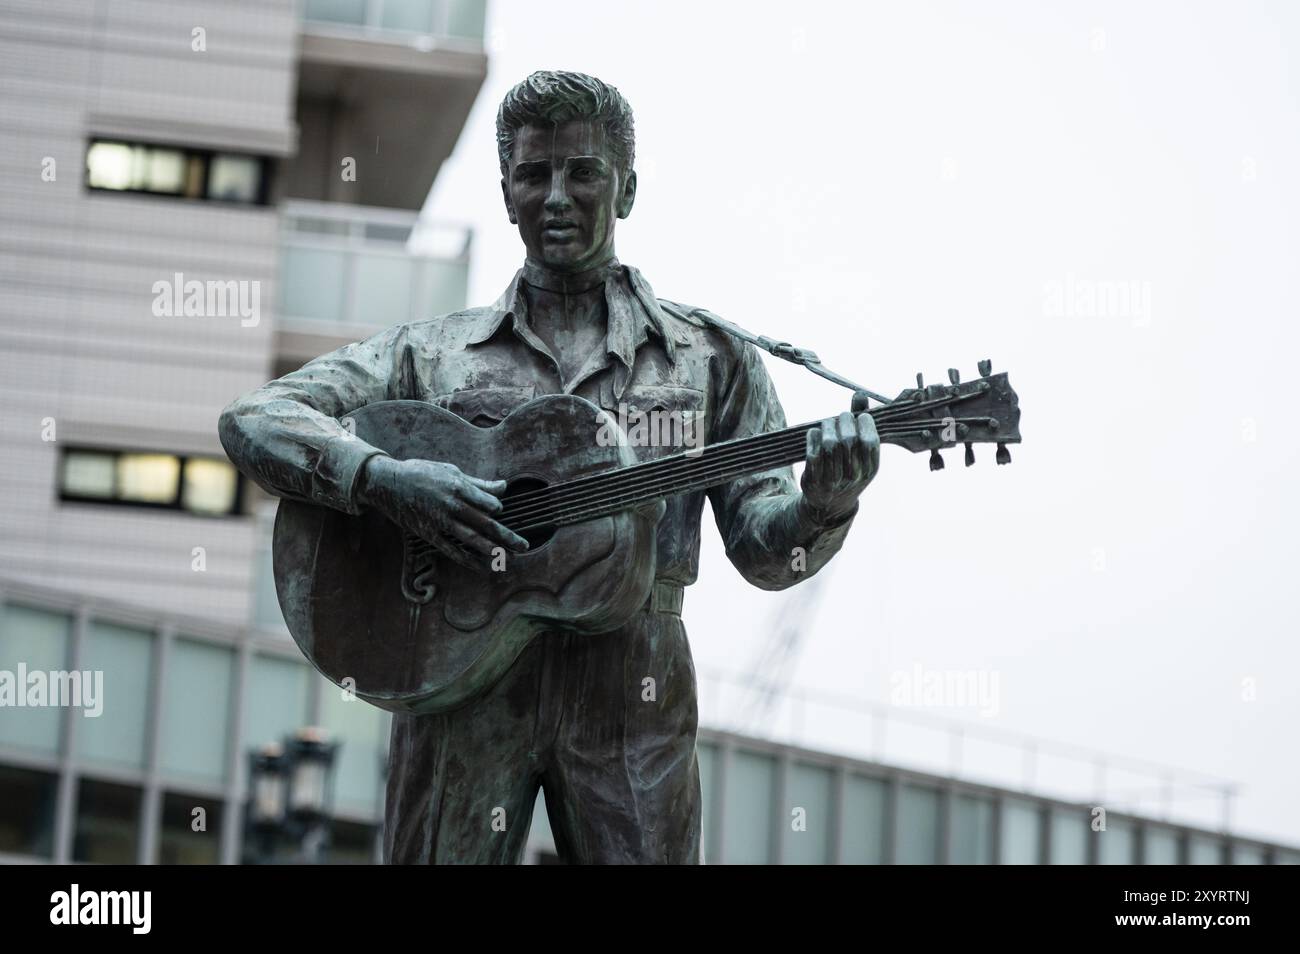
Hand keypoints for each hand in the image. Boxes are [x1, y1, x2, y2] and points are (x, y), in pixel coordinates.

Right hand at [358, 456, 528, 571]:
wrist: (388, 483)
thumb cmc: (422, 473)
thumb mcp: (451, 471)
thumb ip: (478, 483)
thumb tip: (503, 487)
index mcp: (459, 487)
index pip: (489, 503)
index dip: (497, 508)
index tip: (498, 510)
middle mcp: (452, 506)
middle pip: (486, 524)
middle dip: (507, 536)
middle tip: (524, 546)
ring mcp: (441, 522)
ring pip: (472, 540)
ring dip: (493, 551)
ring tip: (508, 560)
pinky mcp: (430, 534)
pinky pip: (452, 550)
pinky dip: (468, 560)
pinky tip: (482, 567)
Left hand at [799, 411, 879, 524]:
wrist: (829, 504)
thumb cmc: (848, 469)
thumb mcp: (861, 453)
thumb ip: (861, 423)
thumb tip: (860, 395)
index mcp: (870, 470)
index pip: (869, 441)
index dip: (864, 424)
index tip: (859, 417)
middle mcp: (853, 476)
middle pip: (848, 439)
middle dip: (844, 421)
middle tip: (841, 418)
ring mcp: (833, 480)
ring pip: (829, 444)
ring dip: (827, 427)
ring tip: (828, 423)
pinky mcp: (814, 480)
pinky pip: (813, 453)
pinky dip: (813, 438)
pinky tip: (815, 433)